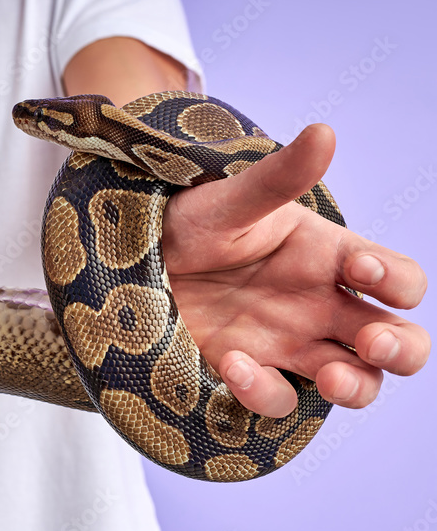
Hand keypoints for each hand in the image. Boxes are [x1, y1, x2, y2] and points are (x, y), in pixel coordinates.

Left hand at [162, 123, 428, 416]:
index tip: (359, 271)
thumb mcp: (228, 200)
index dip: (395, 281)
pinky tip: (234, 365)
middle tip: (373, 343)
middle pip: (396, 340)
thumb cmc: (186, 220)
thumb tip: (324, 132)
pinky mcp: (247, 371)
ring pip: (356, 381)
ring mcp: (286, 343)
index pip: (396, 278)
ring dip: (356, 387)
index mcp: (327, 257)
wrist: (130, 257)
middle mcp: (318, 305)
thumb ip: (277, 177)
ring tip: (332, 377)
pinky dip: (266, 391)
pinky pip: (278, 398)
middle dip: (401, 349)